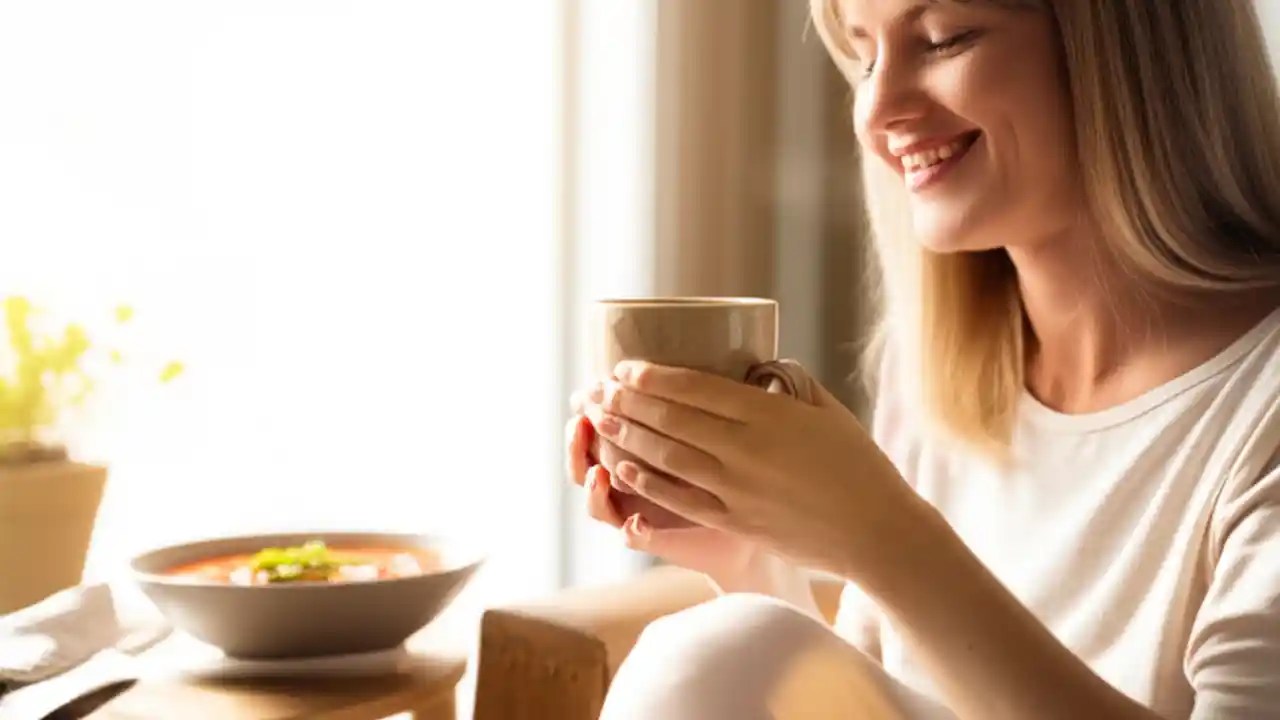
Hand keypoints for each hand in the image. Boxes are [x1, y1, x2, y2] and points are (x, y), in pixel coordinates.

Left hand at [582, 361, 930, 582]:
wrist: (875, 530)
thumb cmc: (858, 464)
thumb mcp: (826, 409)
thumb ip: (790, 384)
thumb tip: (761, 365)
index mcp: (768, 414)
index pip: (696, 388)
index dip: (654, 377)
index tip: (626, 368)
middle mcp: (745, 449)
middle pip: (673, 419)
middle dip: (630, 402)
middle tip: (600, 389)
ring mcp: (737, 488)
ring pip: (668, 457)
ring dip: (629, 437)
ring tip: (600, 422)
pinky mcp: (735, 520)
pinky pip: (680, 499)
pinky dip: (647, 483)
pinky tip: (623, 470)